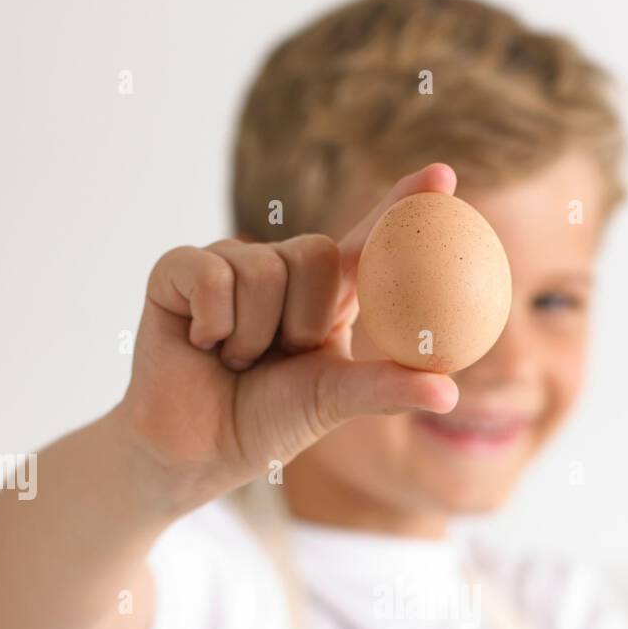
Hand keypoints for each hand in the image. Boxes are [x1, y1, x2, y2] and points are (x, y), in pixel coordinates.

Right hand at [116, 163, 459, 507]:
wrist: (194, 450)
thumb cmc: (265, 424)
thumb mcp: (331, 402)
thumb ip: (385, 389)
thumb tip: (449, 394)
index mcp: (327, 296)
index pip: (371, 241)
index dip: (404, 204)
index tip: (444, 177)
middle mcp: (281, 269)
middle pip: (317, 253)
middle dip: (303, 319)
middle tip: (279, 357)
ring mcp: (229, 263)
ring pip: (262, 268)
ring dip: (252, 335)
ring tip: (235, 360)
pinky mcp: (177, 269)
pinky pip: (212, 274)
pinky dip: (212, 323)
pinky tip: (200, 344)